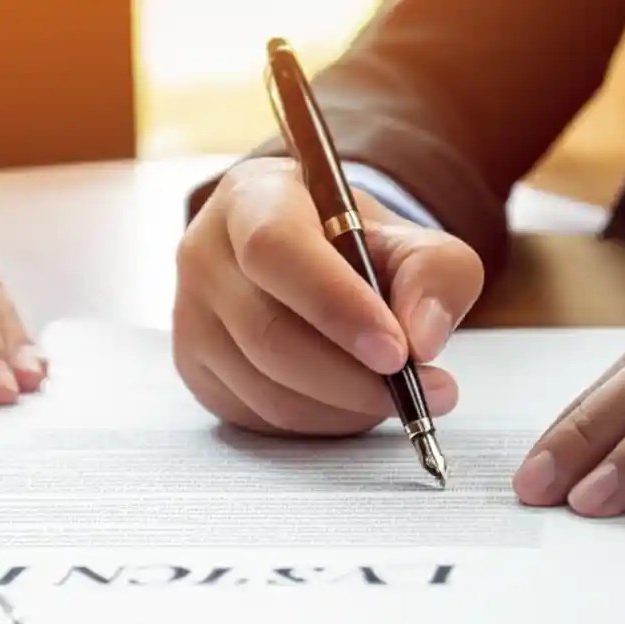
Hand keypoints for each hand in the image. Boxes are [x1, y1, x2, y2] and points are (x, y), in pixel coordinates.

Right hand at [173, 158, 483, 434]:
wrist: (309, 257)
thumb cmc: (357, 244)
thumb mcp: (412, 239)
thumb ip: (434, 274)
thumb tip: (422, 338)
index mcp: (252, 198)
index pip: (276, 249)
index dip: (336, 305)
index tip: (399, 351)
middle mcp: (204, 254)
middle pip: (270, 334)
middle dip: (356, 378)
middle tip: (427, 391)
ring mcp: (190, 317)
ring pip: (268, 388)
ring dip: (347, 407)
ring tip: (400, 395)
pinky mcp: (196, 369)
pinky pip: (261, 417)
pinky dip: (323, 423)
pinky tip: (355, 402)